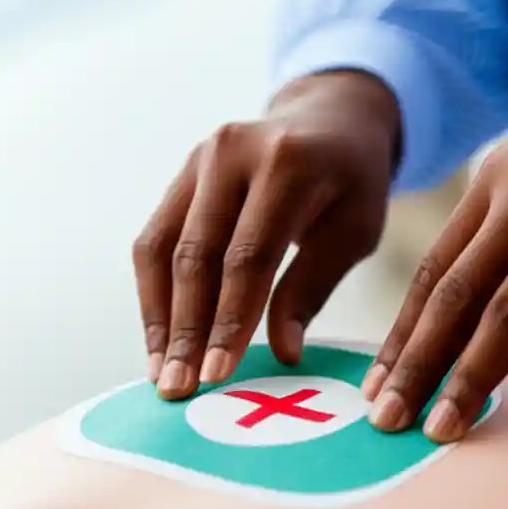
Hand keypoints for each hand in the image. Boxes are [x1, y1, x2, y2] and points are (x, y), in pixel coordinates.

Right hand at [134, 71, 399, 398]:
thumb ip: (311, 287)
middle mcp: (231, 152)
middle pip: (196, 254)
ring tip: (161, 374)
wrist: (328, 120)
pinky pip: (155, 241)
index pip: (248, 255)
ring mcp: (197, 159)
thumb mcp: (353, 232)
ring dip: (159, 318)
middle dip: (186, 329)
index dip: (229, 320)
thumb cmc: (351, 185)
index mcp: (287, 163)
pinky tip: (160, 340)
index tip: (217, 376)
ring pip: (162, 249)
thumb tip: (282, 353)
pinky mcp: (179, 175)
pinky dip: (154, 294)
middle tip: (177, 388)